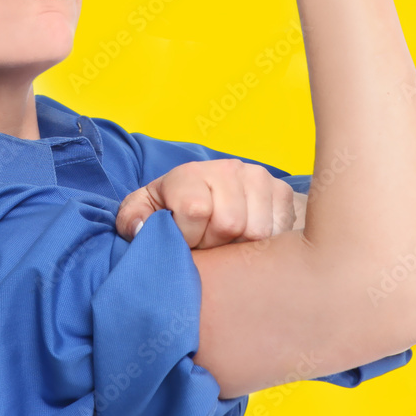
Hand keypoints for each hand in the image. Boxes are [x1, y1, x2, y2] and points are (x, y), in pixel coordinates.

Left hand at [114, 158, 299, 248]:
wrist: (209, 196)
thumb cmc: (172, 211)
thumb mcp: (144, 212)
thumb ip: (133, 220)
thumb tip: (143, 230)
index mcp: (190, 173)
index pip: (196, 209)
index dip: (189, 236)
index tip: (184, 240)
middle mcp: (227, 168)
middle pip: (230, 223)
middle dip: (215, 244)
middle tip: (207, 243)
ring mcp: (258, 178)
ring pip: (257, 231)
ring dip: (240, 247)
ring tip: (225, 242)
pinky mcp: (282, 192)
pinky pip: (280, 230)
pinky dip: (264, 243)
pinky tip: (246, 239)